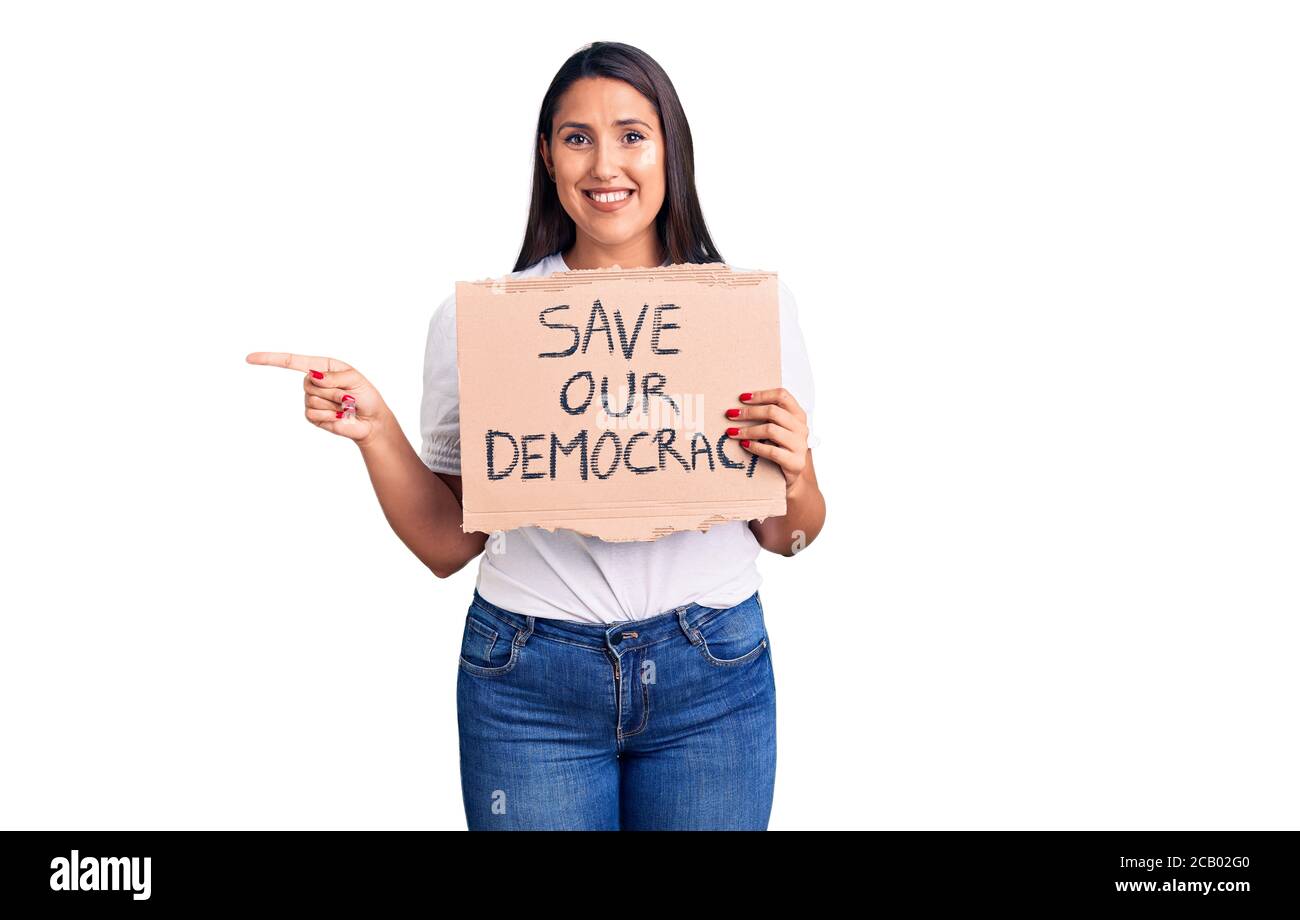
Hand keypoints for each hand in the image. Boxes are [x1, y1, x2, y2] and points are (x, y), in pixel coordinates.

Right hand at [245, 351, 391, 445]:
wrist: (371, 421)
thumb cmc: (366, 396)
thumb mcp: (355, 379)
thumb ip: (334, 376)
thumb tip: (313, 376)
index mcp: (322, 367)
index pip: (292, 361)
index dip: (270, 359)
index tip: (250, 358)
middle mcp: (313, 382)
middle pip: (308, 383)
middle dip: (332, 390)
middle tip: (347, 396)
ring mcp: (311, 400)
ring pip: (312, 399)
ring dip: (333, 404)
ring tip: (345, 406)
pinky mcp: (313, 416)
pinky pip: (314, 414)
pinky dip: (330, 416)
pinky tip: (339, 416)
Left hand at [725, 388, 809, 494]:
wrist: (793, 476)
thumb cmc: (782, 448)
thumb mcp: (779, 428)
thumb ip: (767, 416)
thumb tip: (738, 406)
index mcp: (798, 415)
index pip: (782, 395)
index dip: (761, 394)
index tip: (741, 398)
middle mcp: (801, 428)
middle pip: (773, 412)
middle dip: (748, 412)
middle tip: (731, 415)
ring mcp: (800, 445)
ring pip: (770, 430)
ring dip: (748, 430)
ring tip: (732, 432)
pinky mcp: (795, 462)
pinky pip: (771, 451)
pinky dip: (755, 447)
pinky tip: (744, 444)